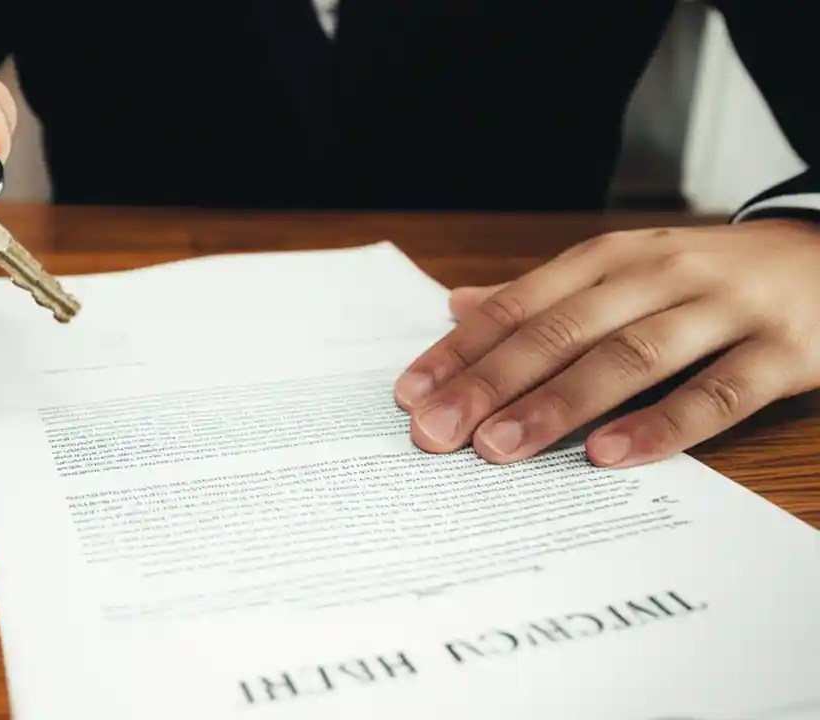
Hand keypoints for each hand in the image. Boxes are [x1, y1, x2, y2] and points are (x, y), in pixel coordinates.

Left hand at [394, 220, 819, 467]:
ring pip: (629, 357)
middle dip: (491, 383)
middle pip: (562, 331)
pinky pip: (717, 393)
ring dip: (558, 404)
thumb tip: (456, 308)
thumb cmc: (707, 275)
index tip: (412, 394)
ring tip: (500, 448)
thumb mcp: (623, 268)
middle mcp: (659, 275)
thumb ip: (543, 294)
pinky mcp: (783, 351)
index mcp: (611, 258)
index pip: (520, 305)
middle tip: (437, 432)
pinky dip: (662, 424)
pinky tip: (609, 455)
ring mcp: (723, 311)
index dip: (462, 350)